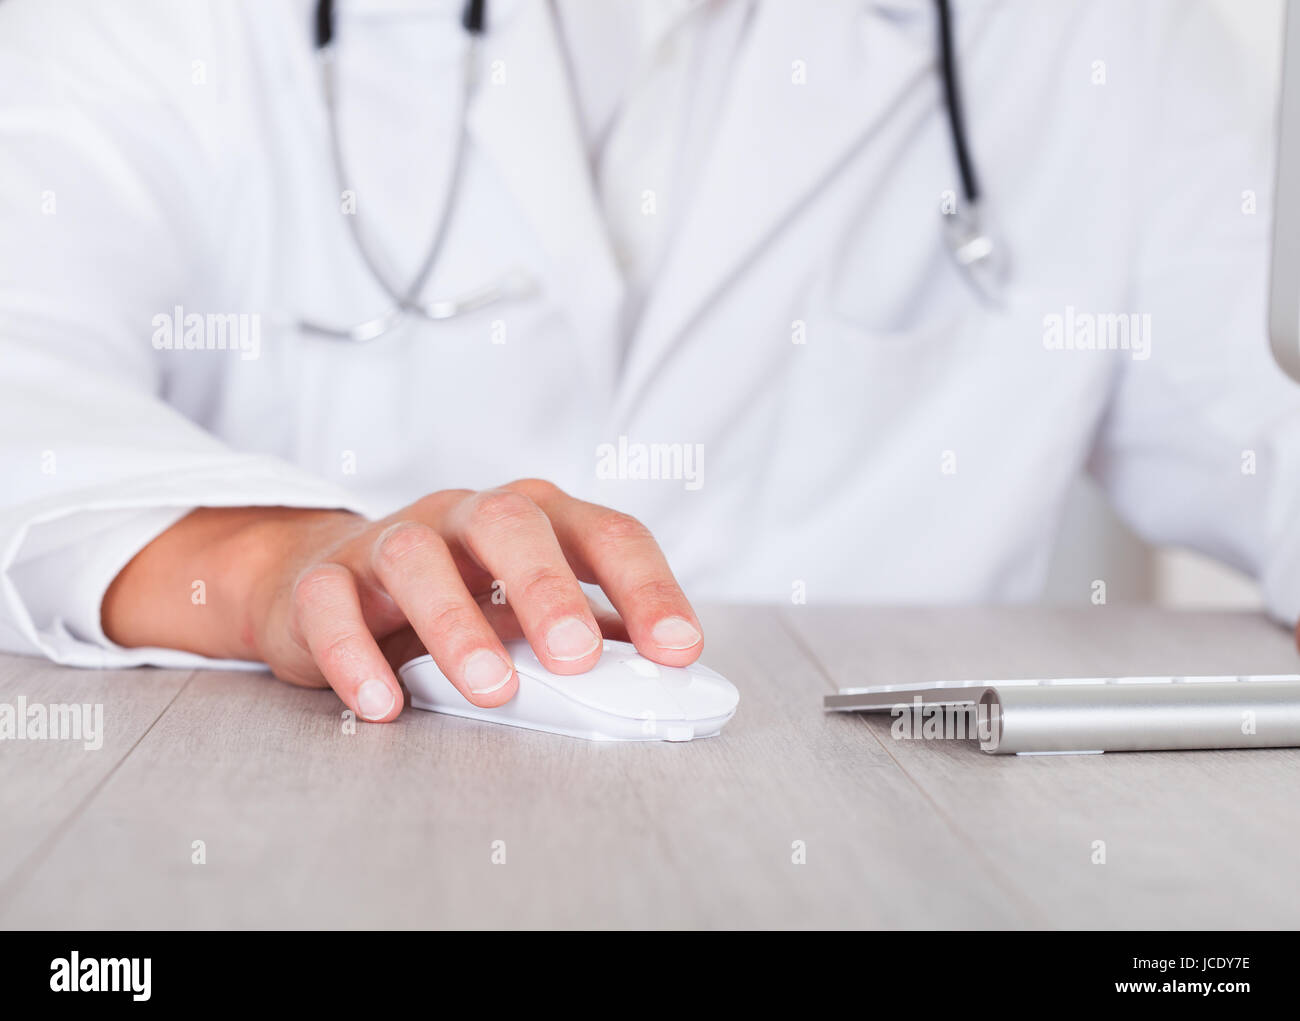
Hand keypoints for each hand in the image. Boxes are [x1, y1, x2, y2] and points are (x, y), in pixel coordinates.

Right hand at [102, 480, 703, 722]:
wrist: (326, 582)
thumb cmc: (459, 598)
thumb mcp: (530, 609)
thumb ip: (592, 638)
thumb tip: (664, 682)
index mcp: (537, 518)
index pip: (605, 534)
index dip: (646, 588)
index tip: (677, 650)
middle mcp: (466, 516)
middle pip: (510, 524)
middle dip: (548, 588)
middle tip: (577, 656)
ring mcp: (391, 541)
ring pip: (417, 558)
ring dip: (457, 625)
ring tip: (494, 690)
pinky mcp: (324, 580)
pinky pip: (331, 604)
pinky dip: (355, 652)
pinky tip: (385, 704)